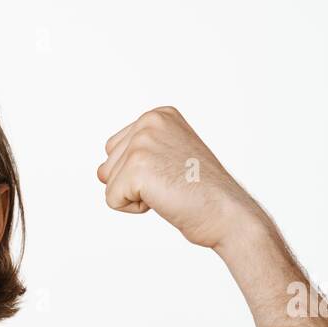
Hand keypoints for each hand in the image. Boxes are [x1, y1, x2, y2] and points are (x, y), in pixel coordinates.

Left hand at [96, 106, 266, 249]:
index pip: (115, 150)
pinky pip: (112, 200)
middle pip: (107, 165)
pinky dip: (134, 209)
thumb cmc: (203, 191)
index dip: (139, 172)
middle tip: (170, 183)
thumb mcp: (169, 157)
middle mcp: (149, 122)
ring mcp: (142, 143)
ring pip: (107, 182)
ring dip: (134, 195)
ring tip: (168, 190)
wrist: (227, 211)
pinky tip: (164, 199)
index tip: (171, 173)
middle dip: (133, 184)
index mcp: (158, 115)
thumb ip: (138, 154)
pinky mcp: (137, 168)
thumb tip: (100, 172)